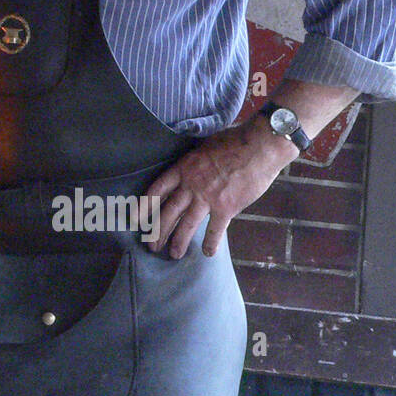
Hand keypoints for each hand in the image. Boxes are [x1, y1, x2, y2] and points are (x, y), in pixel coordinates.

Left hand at [146, 118, 295, 258]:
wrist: (259, 146)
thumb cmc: (234, 141)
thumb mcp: (204, 147)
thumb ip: (194, 162)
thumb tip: (191, 169)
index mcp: (183, 168)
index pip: (157, 189)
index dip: (144, 206)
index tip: (136, 220)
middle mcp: (191, 185)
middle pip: (168, 211)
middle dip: (158, 231)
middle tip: (151, 246)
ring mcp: (207, 197)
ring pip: (187, 224)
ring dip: (179, 241)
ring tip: (173, 255)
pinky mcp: (227, 207)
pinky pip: (215, 230)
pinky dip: (211, 243)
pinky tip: (208, 253)